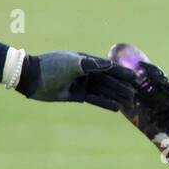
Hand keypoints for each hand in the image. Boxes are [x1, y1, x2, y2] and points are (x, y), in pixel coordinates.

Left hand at [19, 51, 136, 110]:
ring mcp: (80, 84)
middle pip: (108, 80)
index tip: (135, 77)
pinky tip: (116, 107)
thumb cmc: (52, 67)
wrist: (32, 78)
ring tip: (129, 101)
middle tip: (135, 93)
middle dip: (121, 86)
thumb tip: (110, 65)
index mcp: (85, 61)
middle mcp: (85, 72)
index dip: (122, 72)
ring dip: (115, 95)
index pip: (108, 67)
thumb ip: (92, 65)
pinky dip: (104, 103)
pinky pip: (94, 99)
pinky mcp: (75, 95)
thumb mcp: (73, 63)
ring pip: (102, 90)